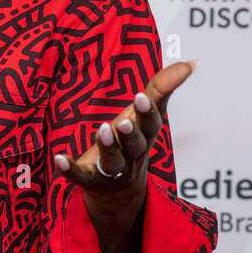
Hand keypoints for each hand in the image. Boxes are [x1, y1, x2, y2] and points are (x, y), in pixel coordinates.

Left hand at [54, 58, 197, 203]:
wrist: (117, 189)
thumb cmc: (132, 140)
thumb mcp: (145, 115)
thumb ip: (162, 87)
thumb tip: (191, 63)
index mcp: (145, 135)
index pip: (150, 124)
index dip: (146, 112)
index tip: (140, 97)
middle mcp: (131, 154)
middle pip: (134, 145)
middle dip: (130, 134)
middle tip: (123, 122)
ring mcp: (111, 170)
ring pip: (112, 160)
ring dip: (107, 147)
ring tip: (102, 130)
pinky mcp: (90, 180)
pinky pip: (80, 176)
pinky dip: (70, 169)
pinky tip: (60, 158)